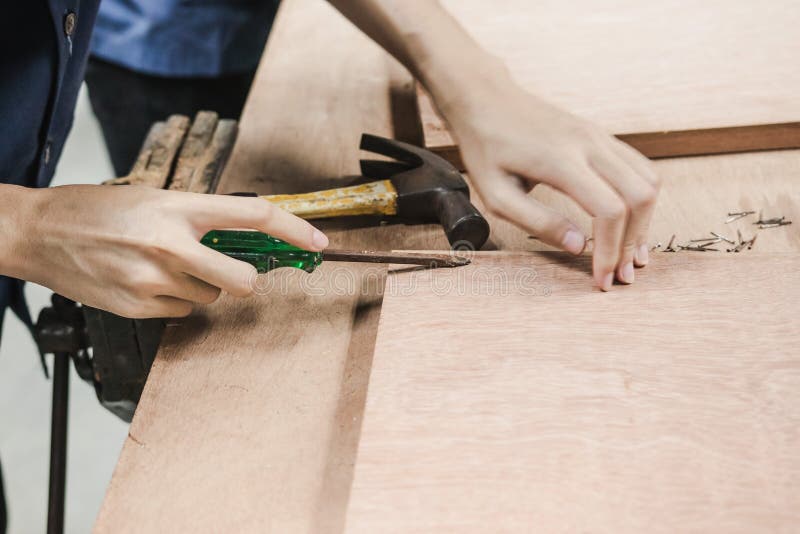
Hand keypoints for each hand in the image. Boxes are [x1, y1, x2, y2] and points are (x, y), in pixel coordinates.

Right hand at [7, 185, 328, 316]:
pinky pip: (182, 313)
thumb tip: (243, 239)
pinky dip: (175, 301)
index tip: (317, 242)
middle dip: (247, 280)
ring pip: (211, 299)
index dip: (295, 229)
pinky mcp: (137, 308)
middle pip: (243, 280)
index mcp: (178, 208)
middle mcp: (170, 245)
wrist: (36, 232)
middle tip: (234, 270)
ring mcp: (153, 281)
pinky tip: (147, 282)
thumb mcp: (153, 198)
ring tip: (165, 267)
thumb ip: (198, 217)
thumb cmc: (95, 210)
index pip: (254, 215)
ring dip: (202, 287)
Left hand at [442, 76, 660, 289]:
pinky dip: (641, 200)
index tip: (602, 279)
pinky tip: (628, 224)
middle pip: (640, 196)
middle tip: (622, 274)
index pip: (609, 210)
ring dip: (644, 222)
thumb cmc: (486, 147)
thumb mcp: (497, 194)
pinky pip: (639, 168)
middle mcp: (589, 143)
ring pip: (648, 181)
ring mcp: (600, 136)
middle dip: (635, 242)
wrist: (486, 99)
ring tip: (630, 254)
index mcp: (561, 160)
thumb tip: (581, 247)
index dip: (612, 250)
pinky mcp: (601, 136)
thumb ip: (538, 222)